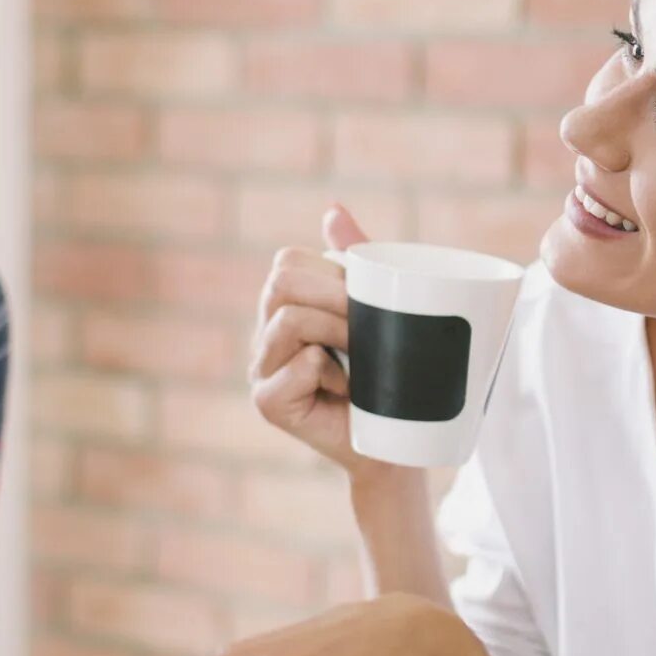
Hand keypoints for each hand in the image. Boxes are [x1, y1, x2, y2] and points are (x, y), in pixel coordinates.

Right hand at [251, 204, 374, 473]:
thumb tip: (332, 209)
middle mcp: (265, 333)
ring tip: (360, 359)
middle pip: (281, 282)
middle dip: (334, 297)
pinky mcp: (268, 401)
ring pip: (290, 319)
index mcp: (284, 306)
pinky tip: (347, 393)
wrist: (394, 445)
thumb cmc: (386, 377)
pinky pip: (300, 364)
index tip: (365, 299)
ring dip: (338, 332)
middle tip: (367, 327)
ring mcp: (261, 368)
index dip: (331, 272)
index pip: (287, 261)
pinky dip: (334, 374)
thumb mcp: (376, 310)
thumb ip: (354, 260)